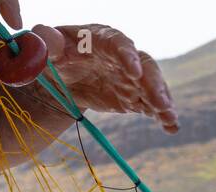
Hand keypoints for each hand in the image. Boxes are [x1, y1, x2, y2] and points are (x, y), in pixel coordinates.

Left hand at [28, 24, 178, 133]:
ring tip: (170, 118)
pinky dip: (161, 115)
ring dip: (162, 101)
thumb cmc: (53, 57)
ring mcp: (130, 78)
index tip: (134, 72)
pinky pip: (150, 105)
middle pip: (144, 66)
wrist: (62, 79)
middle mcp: (122, 56)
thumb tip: (44, 38)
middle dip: (153, 84)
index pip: (118, 43)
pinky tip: (171, 128)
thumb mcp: (45, 48)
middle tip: (160, 103)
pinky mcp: (133, 96)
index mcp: (101, 39)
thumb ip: (44, 41)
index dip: (128, 56)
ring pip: (152, 86)